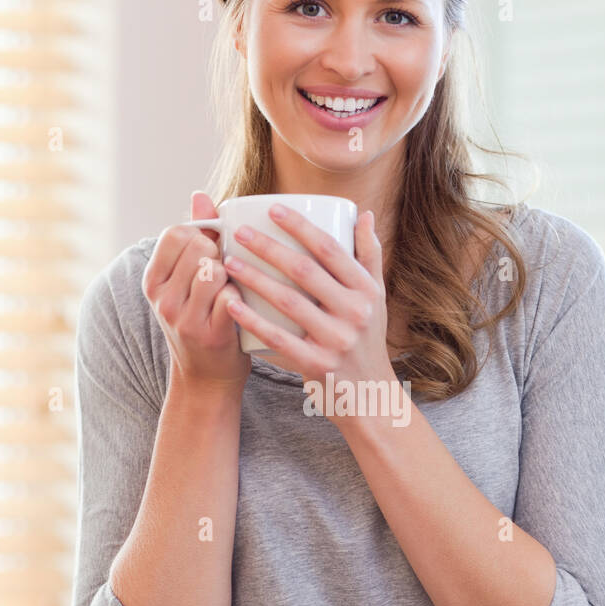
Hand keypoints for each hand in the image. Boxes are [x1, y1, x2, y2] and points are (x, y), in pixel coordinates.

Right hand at [142, 192, 249, 392]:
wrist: (206, 379)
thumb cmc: (203, 320)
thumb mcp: (187, 282)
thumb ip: (195, 238)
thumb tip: (200, 195)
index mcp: (153, 280)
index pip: (175, 233)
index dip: (201, 234)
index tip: (213, 251)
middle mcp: (162, 298)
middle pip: (199, 248)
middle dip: (220, 253)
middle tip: (228, 272)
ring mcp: (183, 318)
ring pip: (215, 269)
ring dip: (233, 273)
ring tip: (235, 287)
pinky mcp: (209, 334)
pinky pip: (231, 296)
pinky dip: (242, 296)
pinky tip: (244, 305)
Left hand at [221, 203, 395, 421]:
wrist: (369, 396)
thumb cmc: (367, 339)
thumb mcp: (376, 298)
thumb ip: (369, 255)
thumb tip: (361, 213)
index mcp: (366, 291)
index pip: (331, 250)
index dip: (301, 226)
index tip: (272, 209)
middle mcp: (355, 313)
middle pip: (305, 271)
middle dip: (269, 248)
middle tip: (239, 233)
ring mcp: (336, 340)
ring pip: (289, 302)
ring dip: (255, 279)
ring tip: (228, 263)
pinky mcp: (317, 365)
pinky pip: (279, 339)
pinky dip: (254, 321)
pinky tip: (232, 305)